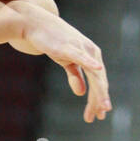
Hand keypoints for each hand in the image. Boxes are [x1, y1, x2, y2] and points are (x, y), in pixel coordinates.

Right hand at [12, 1, 111, 122]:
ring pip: (94, 73)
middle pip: (99, 81)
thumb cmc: (52, 41)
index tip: (98, 116)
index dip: (99, 99)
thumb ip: (75, 76)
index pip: (98, 82)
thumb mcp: (66, 61)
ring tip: (102, 106)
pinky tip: (97, 69)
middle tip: (101, 116)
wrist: (37, 24)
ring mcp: (82, 48)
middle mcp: (92, 52)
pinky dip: (90, 63)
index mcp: (93, 56)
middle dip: (100, 99)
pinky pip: (82, 57)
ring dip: (98, 91)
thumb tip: (81, 92)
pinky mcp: (70, 46)